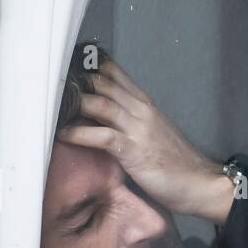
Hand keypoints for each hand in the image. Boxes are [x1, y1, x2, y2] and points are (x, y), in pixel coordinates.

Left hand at [58, 59, 235, 224]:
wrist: (200, 182)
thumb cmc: (177, 163)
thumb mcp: (154, 133)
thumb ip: (130, 121)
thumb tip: (101, 117)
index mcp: (144, 102)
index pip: (113, 72)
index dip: (88, 66)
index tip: (65, 64)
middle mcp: (139, 108)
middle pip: (101, 82)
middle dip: (73, 81)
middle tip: (48, 83)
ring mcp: (136, 128)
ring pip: (99, 103)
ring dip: (73, 102)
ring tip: (50, 104)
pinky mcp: (133, 149)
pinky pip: (101, 135)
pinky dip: (78, 133)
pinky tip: (62, 133)